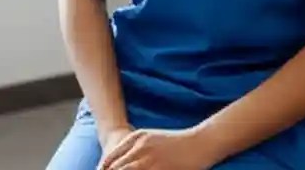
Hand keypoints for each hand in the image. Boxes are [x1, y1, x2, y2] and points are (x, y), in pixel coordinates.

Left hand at [97, 127, 217, 169]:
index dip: (102, 169)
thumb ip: (135, 147)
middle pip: (115, 168)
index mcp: (136, 138)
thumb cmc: (178, 142)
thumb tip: (121, 163)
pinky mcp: (159, 168)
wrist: (201, 141)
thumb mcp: (152, 138)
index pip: (110, 159)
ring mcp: (149, 159)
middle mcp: (140, 147)